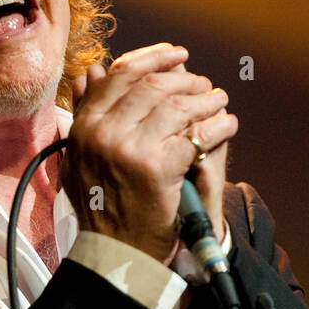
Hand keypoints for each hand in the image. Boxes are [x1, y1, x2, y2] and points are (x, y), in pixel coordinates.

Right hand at [60, 43, 237, 263]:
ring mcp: (129, 150)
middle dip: (186, 81)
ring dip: (206, 100)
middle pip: (153, 86)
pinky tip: (227, 126)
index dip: (154, 58)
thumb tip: (92, 70)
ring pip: (178, 106)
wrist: (116, 253)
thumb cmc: (101, 205)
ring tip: (218, 103)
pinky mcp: (157, 169)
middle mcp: (102, 133)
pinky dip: (219, 126)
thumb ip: (85, 112)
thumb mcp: (81, 156)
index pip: (121, 75)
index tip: (177, 55)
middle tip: (204, 86)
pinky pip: (197, 135)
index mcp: (84, 126)